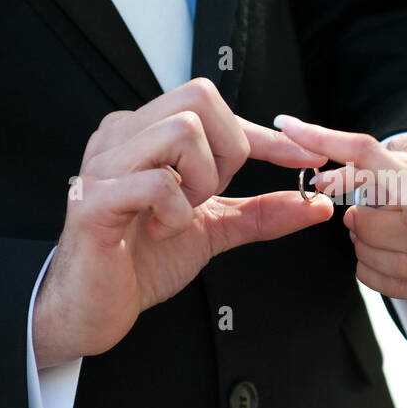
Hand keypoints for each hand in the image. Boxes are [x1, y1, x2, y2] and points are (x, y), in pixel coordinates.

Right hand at [34, 79, 330, 367]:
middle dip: (227, 151)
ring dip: (200, 182)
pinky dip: (175, 213)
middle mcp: (121, 135)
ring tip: (178, 216)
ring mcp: (104, 163)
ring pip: (181, 131)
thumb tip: (314, 204)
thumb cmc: (140, 262)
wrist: (92, 309)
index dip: (268, 134)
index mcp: (145, 133)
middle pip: (199, 98)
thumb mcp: (212, 229)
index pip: (215, 109)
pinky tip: (159, 230)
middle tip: (211, 196)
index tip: (307, 157)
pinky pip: (157, 184)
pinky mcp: (93, 200)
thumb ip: (260, 213)